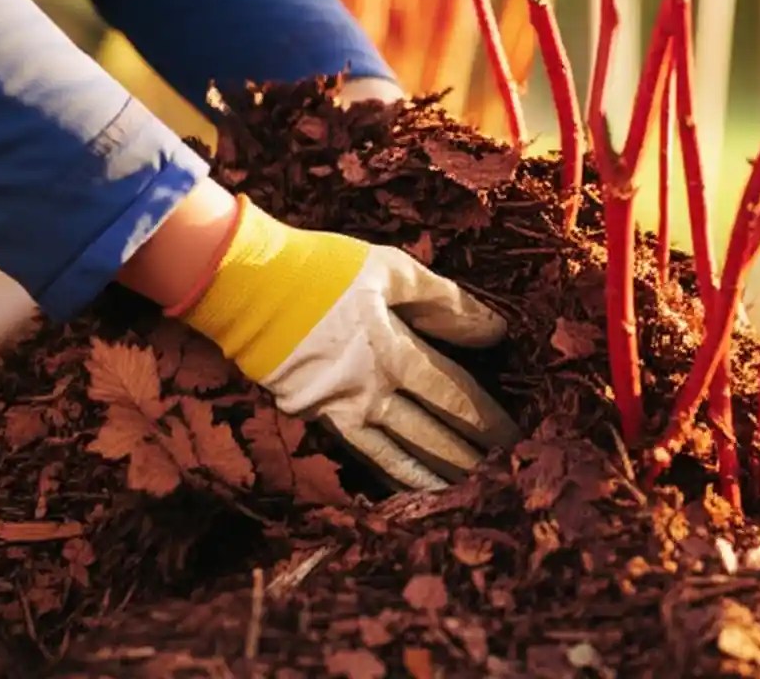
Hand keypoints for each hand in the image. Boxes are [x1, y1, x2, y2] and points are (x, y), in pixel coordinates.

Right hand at [121, 180, 519, 489]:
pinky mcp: (314, 416)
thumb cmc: (322, 270)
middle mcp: (370, 390)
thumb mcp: (391, 271)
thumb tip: (495, 330)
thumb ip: (445, 302)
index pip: (453, 394)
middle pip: (433, 431)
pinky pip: (362, 454)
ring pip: (400, 452)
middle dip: (472, 453)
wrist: (243, 285)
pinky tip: (413, 486)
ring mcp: (340, 409)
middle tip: (507, 474)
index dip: (486, 416)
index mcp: (393, 352)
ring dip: (438, 472)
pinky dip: (392, 473)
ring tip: (471, 488)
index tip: (516, 433)